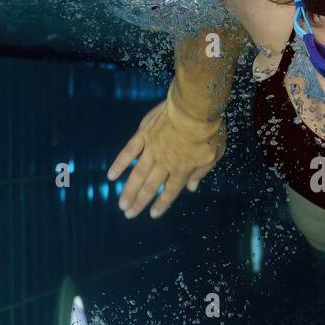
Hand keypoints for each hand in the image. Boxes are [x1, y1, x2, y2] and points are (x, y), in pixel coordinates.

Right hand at [107, 100, 225, 219]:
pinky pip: (129, 151)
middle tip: (129, 214)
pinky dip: (119, 164)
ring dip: (128, 190)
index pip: (170, 191)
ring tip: (121, 204)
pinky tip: (111, 176)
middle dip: (140, 202)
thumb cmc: (209, 132)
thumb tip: (191, 188)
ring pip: (137, 174)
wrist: (195, 109)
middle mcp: (165, 163)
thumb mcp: (213, 155)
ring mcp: (152, 149)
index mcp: (182, 169)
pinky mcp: (144, 134)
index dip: (161, 204)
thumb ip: (201, 173)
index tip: (152, 215)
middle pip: (150, 186)